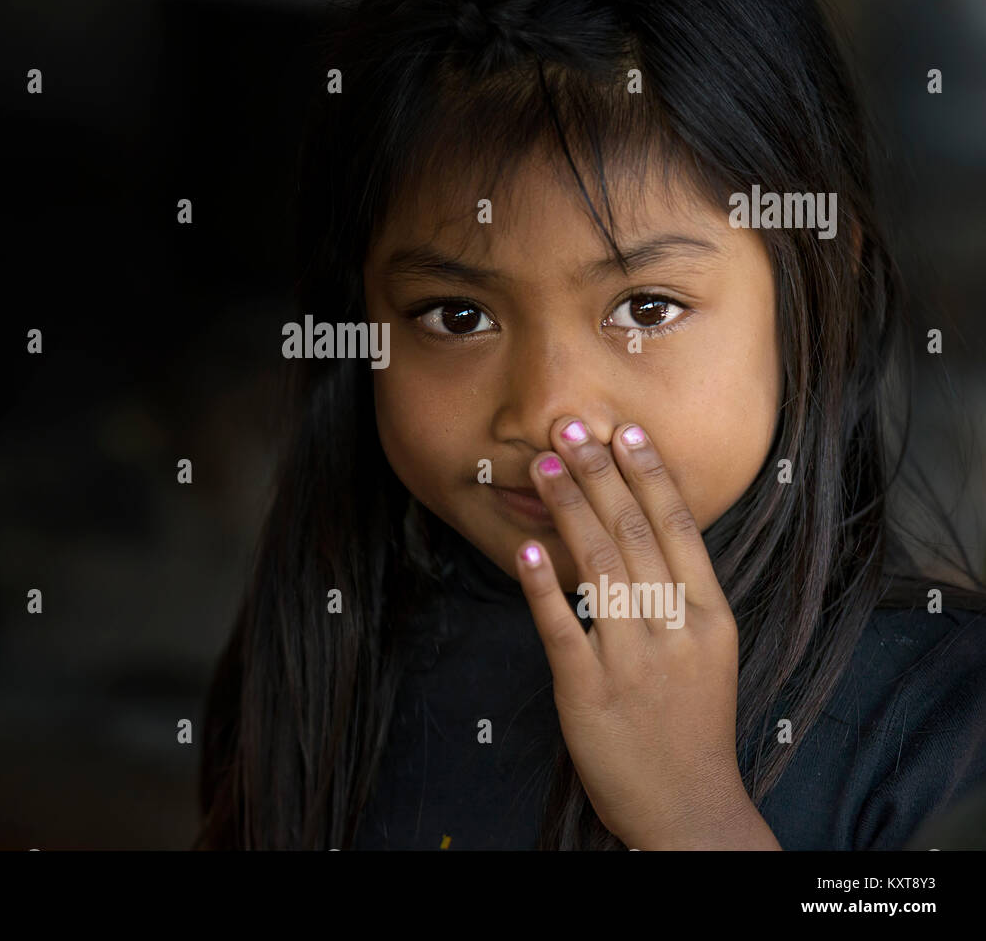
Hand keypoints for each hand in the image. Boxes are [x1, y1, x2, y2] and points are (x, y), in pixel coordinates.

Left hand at [514, 417, 779, 849]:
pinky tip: (528, 548)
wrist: (688, 809)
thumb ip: (680, 593)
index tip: (624, 430)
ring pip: (598, 568)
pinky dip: (544, 584)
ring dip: (569, 509)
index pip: (678, 529)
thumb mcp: (707, 651)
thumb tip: (643, 524)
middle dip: (599, 475)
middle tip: (570, 428)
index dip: (648, 474)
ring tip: (544, 466)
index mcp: (710, 617)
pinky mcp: (588, 691)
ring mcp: (632, 662)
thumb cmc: (692, 722)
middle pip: (634, 535)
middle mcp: (675, 632)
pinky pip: (562, 627)